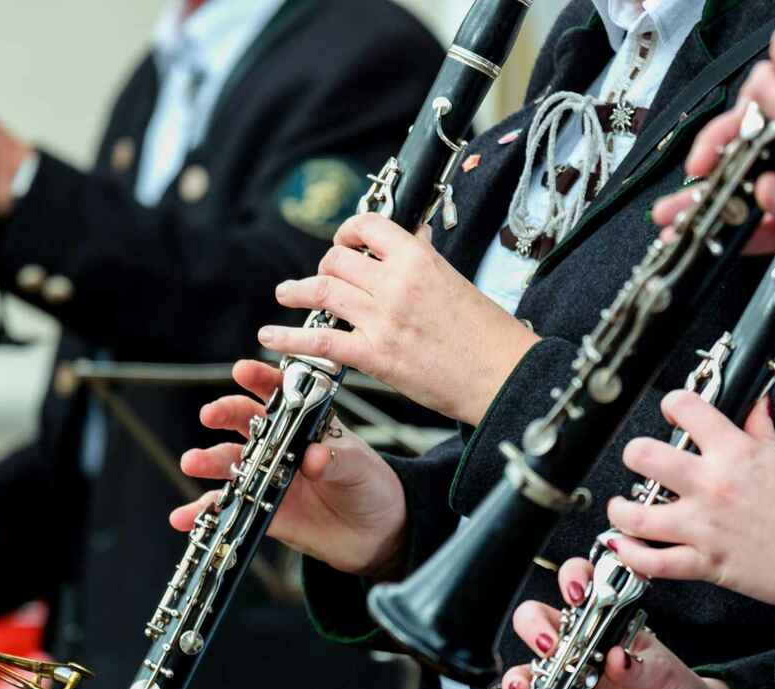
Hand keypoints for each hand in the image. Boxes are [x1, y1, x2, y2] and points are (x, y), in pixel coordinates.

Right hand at [170, 360, 407, 577]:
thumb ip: (337, 460)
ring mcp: (267, 477)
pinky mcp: (260, 510)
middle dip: (225, 413)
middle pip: (245, 422)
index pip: (279, 393)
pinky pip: (227, 507)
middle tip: (211, 414)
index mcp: (305, 423)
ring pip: (230, 463)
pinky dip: (203, 510)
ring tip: (193, 461)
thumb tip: (314, 457)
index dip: (260, 380)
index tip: (242, 371)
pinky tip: (185, 515)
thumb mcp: (360, 467)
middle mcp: (280, 445)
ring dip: (208, 460)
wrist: (376, 533)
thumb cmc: (371, 486)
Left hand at [257, 214, 539, 425]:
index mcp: (420, 258)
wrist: (504, 375)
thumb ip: (425, 260)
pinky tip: (271, 335)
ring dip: (296, 291)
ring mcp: (382, 319)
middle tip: (321, 279)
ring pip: (323, 291)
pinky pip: (319, 340)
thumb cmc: (487, 334)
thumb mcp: (456, 281)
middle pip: (337, 260)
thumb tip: (411, 237)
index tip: (343, 242)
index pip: (368, 227)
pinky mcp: (375, 355)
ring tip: (284, 294)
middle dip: (324, 268)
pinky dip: (288, 337)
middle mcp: (396, 283)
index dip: (347, 232)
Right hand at [461, 581, 754, 688]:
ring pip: (523, 668)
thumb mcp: (667, 676)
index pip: (579, 588)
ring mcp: (561, 683)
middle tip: (551, 647)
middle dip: (535, 629)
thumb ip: (643, 667)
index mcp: (604, 627)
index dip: (572, 582)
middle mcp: (576, 649)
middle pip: (536, 622)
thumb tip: (620, 657)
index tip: (576, 594)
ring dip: (514, 675)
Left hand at [606, 391, 774, 607]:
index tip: (671, 411)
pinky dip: (631, 554)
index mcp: (734, 454)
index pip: (687, 409)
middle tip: (639, 462)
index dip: (672, 403)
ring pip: (637, 514)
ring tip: (623, 508)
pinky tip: (624, 545)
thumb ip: (760, 430)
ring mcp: (702, 525)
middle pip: (644, 456)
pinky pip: (654, 561)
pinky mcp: (704, 561)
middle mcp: (711, 485)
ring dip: (621, 510)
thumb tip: (756, 404)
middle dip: (634, 455)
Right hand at [656, 107, 774, 313]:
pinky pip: (749, 234)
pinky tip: (700, 237)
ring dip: (703, 207)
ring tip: (675, 215)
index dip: (737, 131)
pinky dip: (722, 239)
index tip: (713, 151)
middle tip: (691, 181)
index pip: (772, 126)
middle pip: (747, 159)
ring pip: (740, 198)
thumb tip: (766, 190)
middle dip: (710, 169)